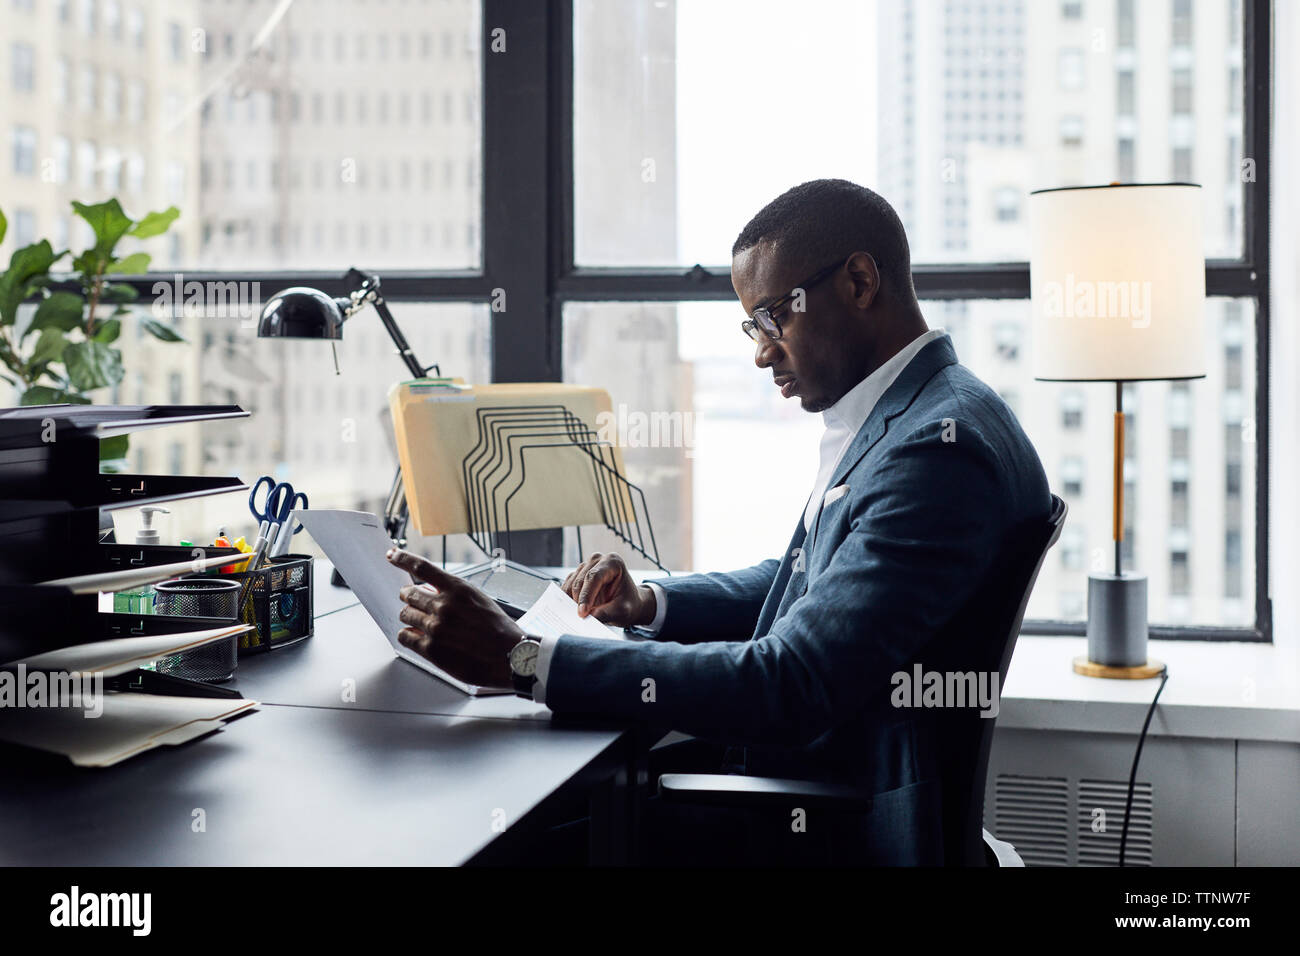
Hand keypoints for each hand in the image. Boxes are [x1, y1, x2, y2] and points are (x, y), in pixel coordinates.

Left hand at [387, 548, 524, 689]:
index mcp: (458, 589)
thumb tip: (431, 591)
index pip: (422, 567)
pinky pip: (405, 637)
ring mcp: (435, 627)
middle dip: (409, 597)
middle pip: (408, 594)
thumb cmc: (500, 631)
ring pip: (404, 615)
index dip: (402, 559)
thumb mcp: (480, 600)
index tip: (392, 556)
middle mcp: (444, 606)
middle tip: (413, 602)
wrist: (510, 657)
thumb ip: (454, 595)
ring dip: (409, 617)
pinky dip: (407, 635)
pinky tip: (416, 637)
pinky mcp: (431, 649)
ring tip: (419, 622)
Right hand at [561, 552, 655, 626]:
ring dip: (572, 601)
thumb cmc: (627, 602)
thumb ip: (607, 613)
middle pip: (580, 581)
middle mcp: (597, 560)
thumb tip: (590, 617)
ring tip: (581, 615)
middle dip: (578, 601)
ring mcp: (585, 567)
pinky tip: (575, 610)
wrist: (626, 603)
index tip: (582, 613)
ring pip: (571, 584)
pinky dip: (568, 601)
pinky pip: (566, 588)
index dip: (586, 595)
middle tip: (580, 618)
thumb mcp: (622, 610)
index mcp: (613, 562)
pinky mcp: (576, 576)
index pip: (594, 577)